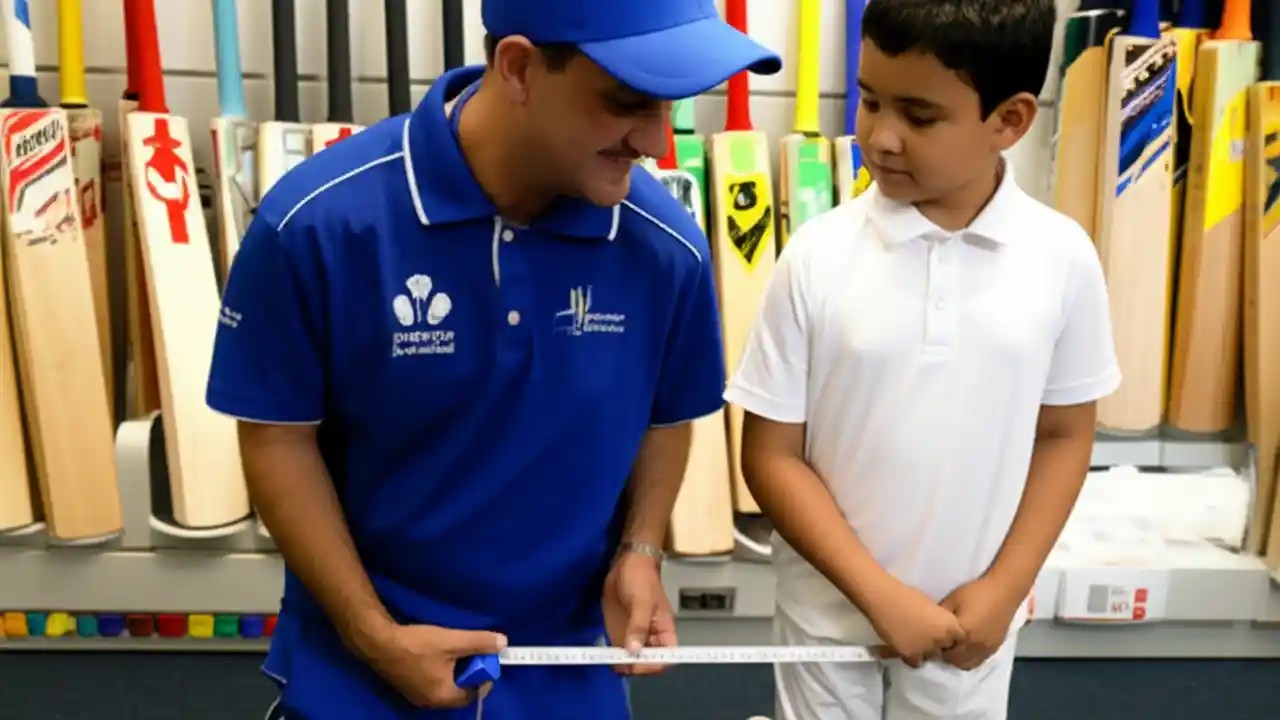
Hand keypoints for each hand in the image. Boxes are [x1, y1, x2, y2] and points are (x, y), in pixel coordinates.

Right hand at [348, 619, 507, 708]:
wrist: (377, 642)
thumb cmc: (416, 645)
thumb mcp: (452, 641)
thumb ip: (479, 643)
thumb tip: (503, 643)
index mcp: (443, 697)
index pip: (472, 694)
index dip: (483, 677)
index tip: (485, 658)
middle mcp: (429, 702)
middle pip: (459, 691)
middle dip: (468, 673)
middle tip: (471, 652)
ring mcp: (416, 696)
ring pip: (445, 686)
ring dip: (454, 671)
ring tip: (456, 651)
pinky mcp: (407, 686)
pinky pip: (432, 682)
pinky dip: (440, 671)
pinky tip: (438, 654)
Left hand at [602, 550, 676, 675]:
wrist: (626, 563)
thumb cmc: (641, 579)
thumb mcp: (642, 601)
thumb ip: (638, 626)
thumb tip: (633, 650)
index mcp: (664, 631)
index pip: (666, 658)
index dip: (654, 665)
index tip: (637, 662)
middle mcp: (651, 638)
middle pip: (648, 663)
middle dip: (635, 666)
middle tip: (620, 661)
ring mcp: (634, 636)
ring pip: (632, 660)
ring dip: (622, 664)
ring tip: (610, 659)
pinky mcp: (620, 632)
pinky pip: (619, 652)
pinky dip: (613, 657)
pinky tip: (604, 654)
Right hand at [866, 583, 966, 668]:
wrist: (885, 599)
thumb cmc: (907, 595)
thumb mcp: (931, 606)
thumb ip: (938, 620)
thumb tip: (937, 627)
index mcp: (950, 624)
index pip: (960, 639)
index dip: (952, 638)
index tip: (943, 634)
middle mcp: (942, 639)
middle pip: (946, 649)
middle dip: (938, 644)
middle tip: (926, 635)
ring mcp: (926, 649)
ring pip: (930, 656)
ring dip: (925, 651)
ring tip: (915, 641)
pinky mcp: (910, 655)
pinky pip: (915, 662)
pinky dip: (912, 657)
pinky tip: (906, 646)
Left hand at [938, 576, 1022, 669]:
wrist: (1003, 591)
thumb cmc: (976, 592)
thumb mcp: (952, 600)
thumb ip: (940, 616)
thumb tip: (930, 626)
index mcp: (964, 633)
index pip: (943, 651)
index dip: (936, 646)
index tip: (933, 639)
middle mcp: (975, 645)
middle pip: (954, 660)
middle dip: (946, 654)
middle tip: (942, 642)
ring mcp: (987, 649)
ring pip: (967, 664)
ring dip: (958, 659)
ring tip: (954, 646)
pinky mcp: (995, 648)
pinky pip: (979, 661)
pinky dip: (970, 658)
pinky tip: (966, 646)